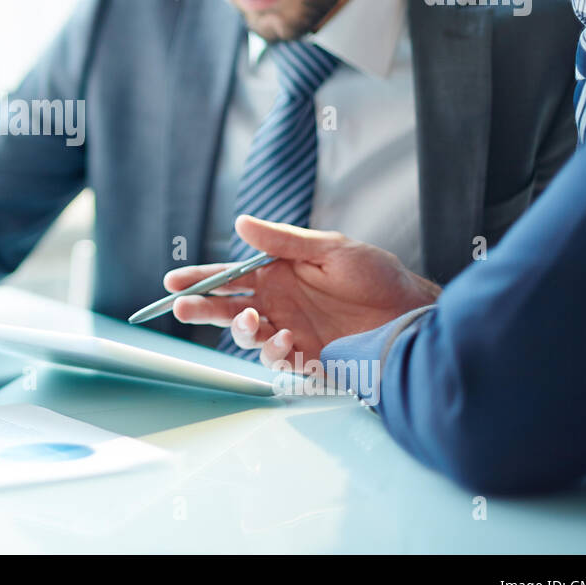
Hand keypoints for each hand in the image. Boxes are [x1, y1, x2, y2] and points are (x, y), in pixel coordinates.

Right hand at [165, 215, 440, 369]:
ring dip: (241, 329)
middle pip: (227, 308)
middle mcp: (278, 305)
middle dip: (201, 308)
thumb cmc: (376, 277)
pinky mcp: (307, 358)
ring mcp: (290, 331)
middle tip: (181, 308)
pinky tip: (286, 339)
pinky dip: (274, 351)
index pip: (230, 276)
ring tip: (251, 321)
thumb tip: (241, 224)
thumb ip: (283, 241)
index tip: (174, 281)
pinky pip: (277, 360)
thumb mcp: (331, 249)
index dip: (200, 279)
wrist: (412, 314)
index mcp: (278, 275)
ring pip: (247, 336)